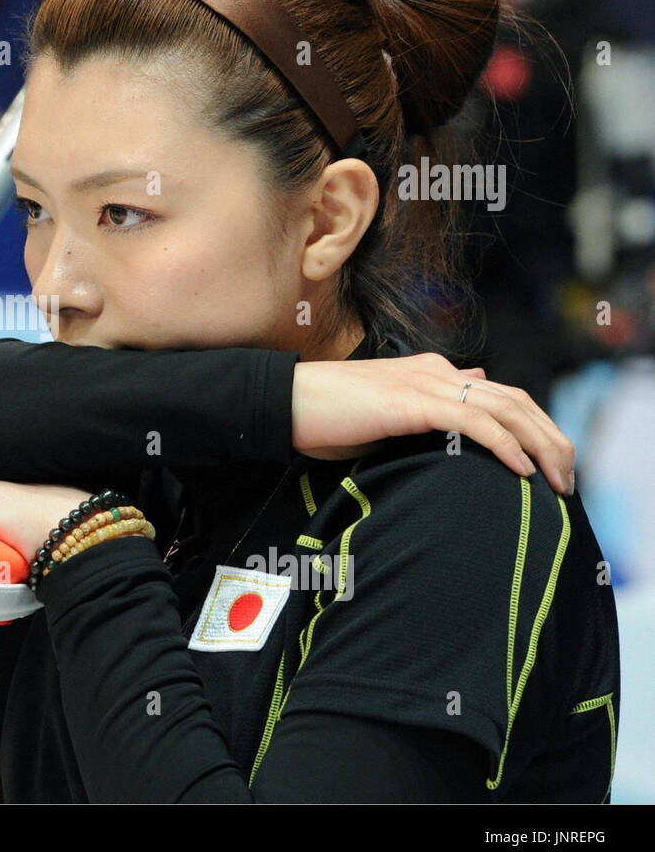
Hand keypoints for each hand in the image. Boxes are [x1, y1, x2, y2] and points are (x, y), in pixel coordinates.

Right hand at [291, 354, 574, 494]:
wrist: (284, 403)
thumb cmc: (324, 418)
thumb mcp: (382, 418)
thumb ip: (421, 418)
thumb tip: (460, 421)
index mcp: (431, 373)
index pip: (502, 395)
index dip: (535, 427)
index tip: (548, 466)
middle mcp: (436, 371)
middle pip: (517, 399)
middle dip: (552, 438)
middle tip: (568, 480)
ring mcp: (426, 383)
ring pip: (507, 408)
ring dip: (541, 445)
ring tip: (558, 479)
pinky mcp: (413, 402)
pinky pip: (475, 422)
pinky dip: (506, 445)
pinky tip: (522, 471)